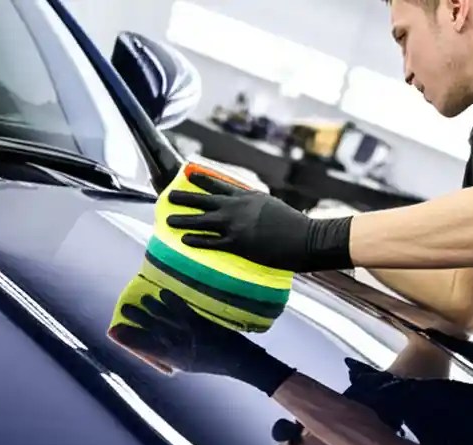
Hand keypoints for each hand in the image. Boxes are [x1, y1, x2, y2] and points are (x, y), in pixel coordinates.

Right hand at [114, 290, 294, 393]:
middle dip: (136, 319)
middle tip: (125, 308)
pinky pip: (181, 310)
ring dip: (151, 308)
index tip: (113, 331)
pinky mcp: (200, 324)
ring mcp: (189, 335)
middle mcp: (178, 347)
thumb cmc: (210, 362)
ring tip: (142, 298)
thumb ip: (168, 355)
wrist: (238, 361)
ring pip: (164, 319)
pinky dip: (171, 302)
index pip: (144, 348)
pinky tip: (162, 293)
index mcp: (173, 359)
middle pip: (151, 330)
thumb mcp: (185, 363)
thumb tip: (151, 347)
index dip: (128, 339)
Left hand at [166, 173, 354, 271]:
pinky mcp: (237, 243)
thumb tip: (248, 206)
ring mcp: (235, 225)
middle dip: (185, 197)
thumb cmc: (294, 224)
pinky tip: (183, 239)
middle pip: (204, 200)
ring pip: (202, 220)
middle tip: (168, 196)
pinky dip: (195, 239)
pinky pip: (210, 241)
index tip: (188, 174)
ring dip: (183, 219)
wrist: (305, 238)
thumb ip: (256, 205)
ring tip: (168, 219)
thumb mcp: (272, 206)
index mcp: (247, 196)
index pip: (219, 184)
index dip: (202, 179)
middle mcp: (238, 207)